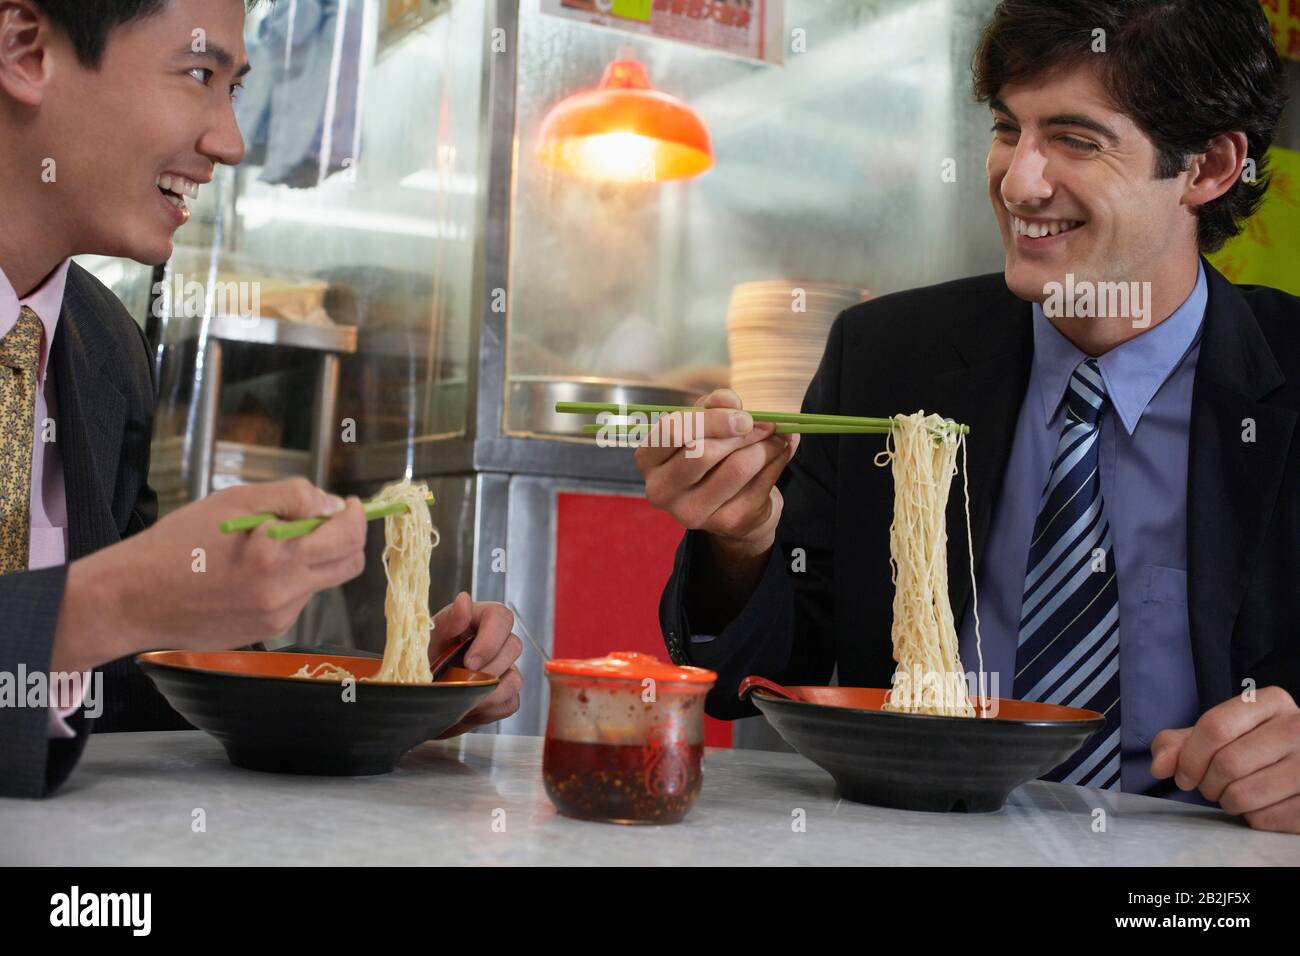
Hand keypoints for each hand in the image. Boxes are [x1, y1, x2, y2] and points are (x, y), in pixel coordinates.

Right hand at [53, 478, 366, 671]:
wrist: (134, 598)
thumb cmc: (178, 543)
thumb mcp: (234, 501)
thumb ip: (291, 497)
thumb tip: (332, 504)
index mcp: (278, 553)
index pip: (348, 536)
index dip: (355, 516)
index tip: (349, 504)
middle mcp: (285, 590)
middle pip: (350, 564)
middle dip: (349, 537)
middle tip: (331, 520)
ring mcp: (278, 615)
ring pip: (322, 582)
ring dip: (315, 558)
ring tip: (274, 543)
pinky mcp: (267, 630)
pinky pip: (297, 600)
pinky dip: (289, 580)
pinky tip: (254, 571)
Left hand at [431, 592, 523, 736]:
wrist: (417, 695)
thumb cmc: (421, 661)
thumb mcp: (427, 638)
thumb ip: (448, 620)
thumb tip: (464, 601)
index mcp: (477, 620)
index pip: (501, 617)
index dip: (491, 640)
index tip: (470, 662)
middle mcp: (495, 642)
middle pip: (514, 646)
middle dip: (489, 669)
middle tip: (464, 681)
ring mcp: (503, 669)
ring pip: (515, 679)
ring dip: (489, 693)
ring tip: (463, 698)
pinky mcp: (504, 695)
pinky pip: (510, 703)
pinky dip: (489, 710)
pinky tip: (469, 707)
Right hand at [635, 388, 797, 558]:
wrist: (733, 503)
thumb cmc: (713, 455)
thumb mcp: (707, 425)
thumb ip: (714, 406)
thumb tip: (730, 400)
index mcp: (649, 458)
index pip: (673, 431)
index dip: (712, 419)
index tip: (742, 415)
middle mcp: (662, 490)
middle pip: (703, 452)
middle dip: (742, 433)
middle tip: (766, 424)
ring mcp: (691, 512)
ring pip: (737, 467)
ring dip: (766, 446)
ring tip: (776, 437)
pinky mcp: (725, 522)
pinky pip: (761, 483)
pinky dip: (778, 461)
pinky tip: (781, 451)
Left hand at [1150, 686, 1299, 833]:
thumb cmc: (1256, 748)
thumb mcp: (1220, 734)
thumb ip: (1181, 743)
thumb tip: (1159, 766)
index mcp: (1271, 703)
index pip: (1215, 727)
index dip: (1189, 756)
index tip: (1183, 774)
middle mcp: (1298, 727)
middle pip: (1227, 763)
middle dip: (1207, 783)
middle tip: (1212, 786)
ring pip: (1244, 794)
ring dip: (1228, 802)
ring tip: (1236, 794)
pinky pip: (1265, 819)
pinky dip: (1252, 818)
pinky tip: (1261, 805)